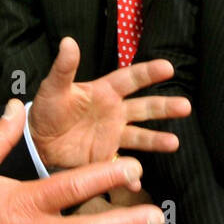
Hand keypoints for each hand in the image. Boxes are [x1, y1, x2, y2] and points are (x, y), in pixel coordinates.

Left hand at [28, 37, 190, 168]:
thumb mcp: (54, 88)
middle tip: (185, 106)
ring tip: (174, 143)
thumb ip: (64, 68)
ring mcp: (112, 135)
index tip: (168, 68)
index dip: (149, 73)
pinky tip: (136, 182)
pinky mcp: (105, 156)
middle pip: (145, 108)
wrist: (37, 141)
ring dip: (157, 140)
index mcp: (105, 92)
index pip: (131, 79)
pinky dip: (129, 176)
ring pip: (140, 136)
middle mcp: (114, 113)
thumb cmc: (47, 109)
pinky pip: (121, 165)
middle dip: (165, 107)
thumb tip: (68, 42)